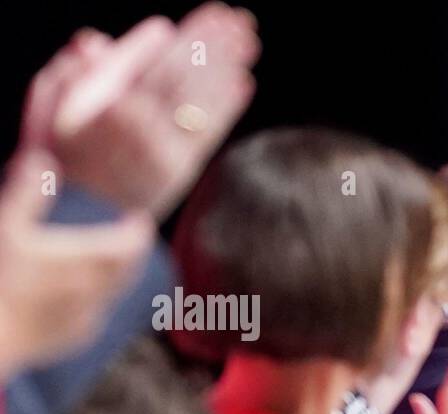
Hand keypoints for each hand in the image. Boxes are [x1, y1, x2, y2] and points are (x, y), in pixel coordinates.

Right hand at [0, 150, 153, 379]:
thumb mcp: (10, 228)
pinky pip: (94, 313)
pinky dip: (93, 298)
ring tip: (109, 260)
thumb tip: (40, 158)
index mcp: (86, 261)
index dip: (137, 231)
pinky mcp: (78, 335)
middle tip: (131, 238)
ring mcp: (89, 315)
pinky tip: (79, 291)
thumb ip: (27, 194)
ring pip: (112, 292)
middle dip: (131, 252)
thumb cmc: (2, 275)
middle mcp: (96, 289)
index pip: (129, 244)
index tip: (140, 220)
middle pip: (127, 269)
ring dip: (116, 275)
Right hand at [24, 4, 259, 217]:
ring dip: (227, 67)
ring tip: (249, 41)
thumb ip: (74, 72)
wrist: (79, 214)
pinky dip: (226, 106)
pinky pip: (207, 133)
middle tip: (240, 19)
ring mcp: (162, 149)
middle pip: (184, 74)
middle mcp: (139, 124)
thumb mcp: (52, 107)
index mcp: (108, 102)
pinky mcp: (179, 171)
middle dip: (213, 44)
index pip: (156, 59)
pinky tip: (244, 82)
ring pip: (200, 99)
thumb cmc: (62, 152)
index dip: (189, 35)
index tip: (213, 13)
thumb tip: (97, 41)